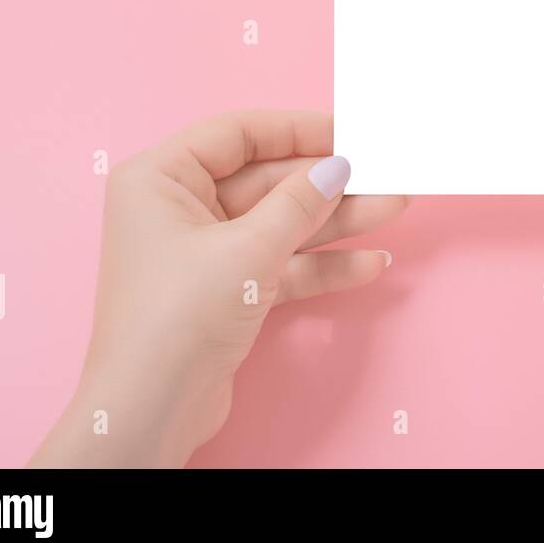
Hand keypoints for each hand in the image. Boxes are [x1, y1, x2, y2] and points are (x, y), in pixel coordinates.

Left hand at [30, 110, 407, 467]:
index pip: (238, 135)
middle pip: (267, 181)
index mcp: (161, 179)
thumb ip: (298, 202)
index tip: (349, 131)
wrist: (151, 412)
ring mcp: (203, 252)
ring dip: (335, 222)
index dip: (297, 130)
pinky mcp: (226, 291)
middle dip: (328, 184)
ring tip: (392, 208)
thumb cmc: (179, 318)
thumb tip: (337, 166)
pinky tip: (367, 264)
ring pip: (280, 223)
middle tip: (384, 174)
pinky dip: (321, 265)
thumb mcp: (248, 250)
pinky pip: (281, 263)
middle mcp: (178, 208)